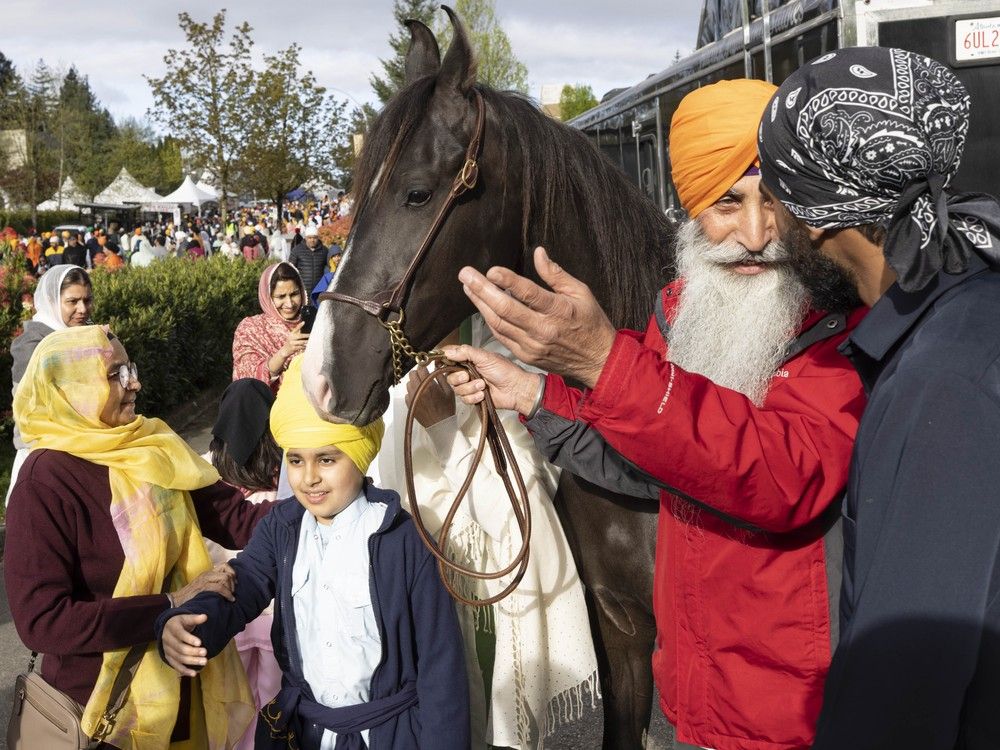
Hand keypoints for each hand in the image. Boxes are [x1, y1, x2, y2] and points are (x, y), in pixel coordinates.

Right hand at [162, 614, 208, 676]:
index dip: (189, 639)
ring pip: (179, 658)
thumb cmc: (180, 623)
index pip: (180, 634)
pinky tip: (194, 673)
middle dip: (193, 651)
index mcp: (172, 628)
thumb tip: (204, 616)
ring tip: (204, 661)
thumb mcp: (186, 618)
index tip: (200, 642)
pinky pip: (175, 665)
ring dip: (191, 661)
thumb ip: (195, 618)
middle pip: (180, 648)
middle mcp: (167, 639)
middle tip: (205, 652)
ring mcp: (167, 650)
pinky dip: (184, 670)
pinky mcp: (168, 657)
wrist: (168, 628)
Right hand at [171, 564, 235, 606]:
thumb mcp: (203, 586)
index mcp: (208, 573)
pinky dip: (227, 593)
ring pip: (225, 578)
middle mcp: (207, 574)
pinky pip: (219, 587)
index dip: (233, 573)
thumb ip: (213, 583)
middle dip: (233, 583)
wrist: (175, 600)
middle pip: (227, 572)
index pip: (225, 565)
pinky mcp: (203, 587)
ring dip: (231, 589)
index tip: (235, 584)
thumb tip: (228, 586)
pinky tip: (229, 599)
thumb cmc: (190, 596)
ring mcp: (205, 580)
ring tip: (230, 597)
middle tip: (233, 593)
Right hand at [280, 322, 308, 358]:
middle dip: (307, 335)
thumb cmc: (291, 342)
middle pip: (300, 336)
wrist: (285, 350)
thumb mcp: (292, 336)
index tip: (304, 322)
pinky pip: (301, 347)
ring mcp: (292, 343)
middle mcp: (291, 338)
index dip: (300, 325)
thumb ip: (297, 332)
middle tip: (312, 335)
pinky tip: (307, 346)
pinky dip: (304, 347)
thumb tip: (303, 325)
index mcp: (291, 334)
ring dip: (307, 342)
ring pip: (302, 342)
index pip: (296, 329)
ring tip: (311, 341)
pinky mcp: (293, 348)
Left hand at [405, 365, 455, 427]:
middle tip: (424, 376)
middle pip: (412, 374)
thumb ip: (441, 377)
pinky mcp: (409, 404)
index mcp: (429, 385)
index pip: (420, 368)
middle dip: (418, 373)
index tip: (426, 367)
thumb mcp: (449, 391)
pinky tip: (420, 396)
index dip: (423, 366)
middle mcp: (418, 390)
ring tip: (422, 387)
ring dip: (414, 382)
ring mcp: (412, 397)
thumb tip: (436, 367)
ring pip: (408, 383)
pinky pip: (407, 393)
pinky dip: (412, 392)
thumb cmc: (446, 408)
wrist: (440, 425)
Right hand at [442, 345, 542, 415]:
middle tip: (468, 376)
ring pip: (457, 389)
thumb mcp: (485, 357)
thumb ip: (466, 352)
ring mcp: (470, 385)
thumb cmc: (505, 371)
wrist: (515, 389)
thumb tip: (447, 351)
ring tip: (483, 385)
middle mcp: (467, 371)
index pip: (450, 356)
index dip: (444, 359)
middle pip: (449, 376)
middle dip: (458, 378)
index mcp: (469, 359)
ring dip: (470, 388)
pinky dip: (474, 397)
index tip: (443, 361)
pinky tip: (483, 394)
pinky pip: (464, 399)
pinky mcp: (473, 397)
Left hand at [457, 246, 616, 387]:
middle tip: (465, 274)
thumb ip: (555, 274)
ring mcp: (532, 346)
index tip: (491, 270)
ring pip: (498, 324)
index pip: (528, 294)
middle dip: (481, 290)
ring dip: (480, 304)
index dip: (507, 281)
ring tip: (467, 286)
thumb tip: (538, 252)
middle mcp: (542, 330)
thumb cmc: (591, 322)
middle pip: (505, 309)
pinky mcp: (526, 356)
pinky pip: (501, 337)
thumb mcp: (580, 292)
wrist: (597, 360)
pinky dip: (489, 320)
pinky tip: (481, 306)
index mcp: (558, 311)